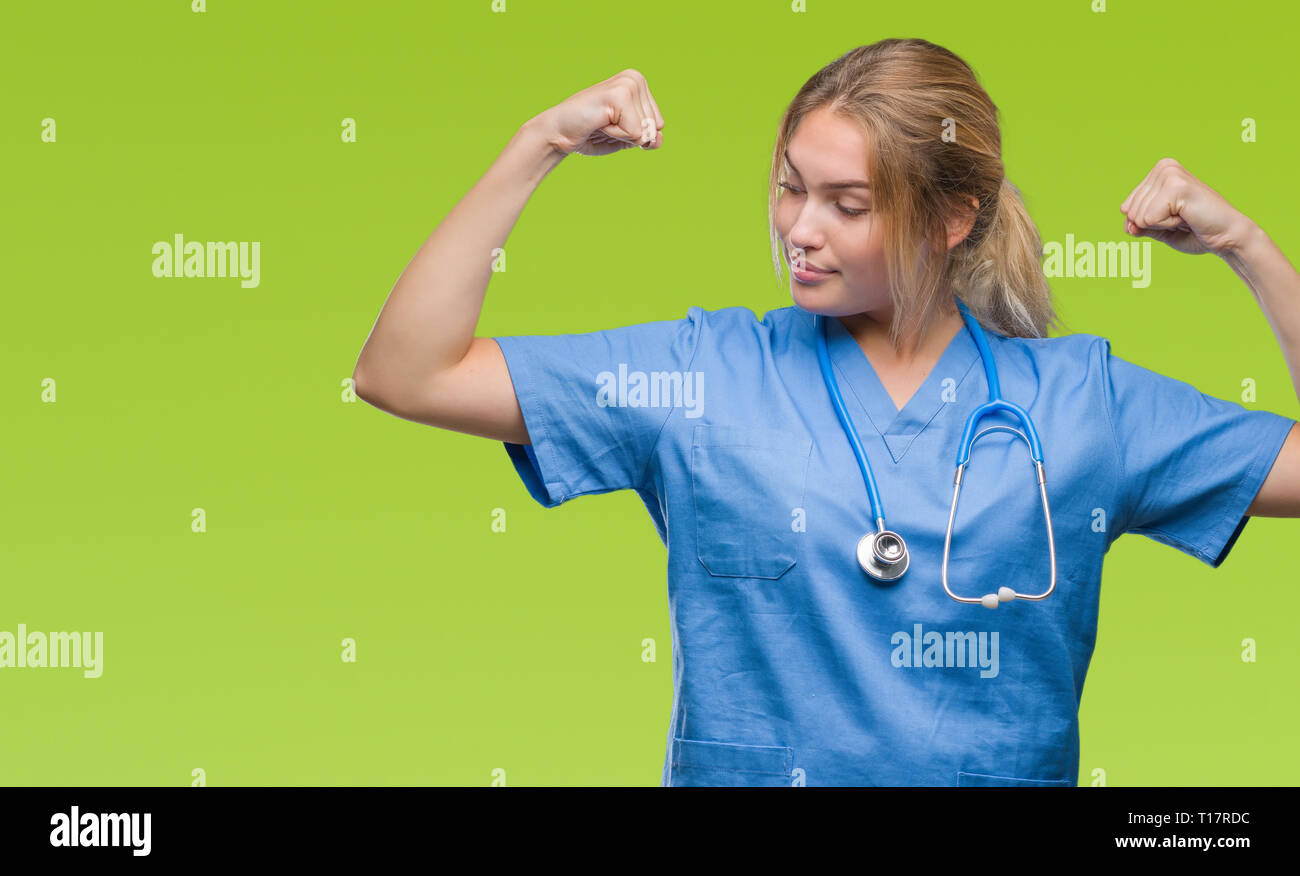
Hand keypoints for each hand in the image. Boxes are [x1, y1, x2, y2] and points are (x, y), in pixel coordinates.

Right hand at [533, 68, 664, 156]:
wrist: (559, 134)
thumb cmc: (590, 134)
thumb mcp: (626, 138)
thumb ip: (647, 138)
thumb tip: (658, 138)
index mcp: (639, 84)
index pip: (659, 124)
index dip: (635, 134)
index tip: (612, 124)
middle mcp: (635, 78)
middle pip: (654, 126)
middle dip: (630, 135)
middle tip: (605, 124)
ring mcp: (627, 84)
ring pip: (645, 130)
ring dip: (621, 135)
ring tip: (601, 122)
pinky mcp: (619, 95)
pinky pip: (634, 133)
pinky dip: (616, 135)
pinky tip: (600, 123)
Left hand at [1119, 157, 1252, 255]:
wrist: (1228, 237)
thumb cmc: (1197, 232)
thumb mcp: (1158, 228)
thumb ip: (1138, 224)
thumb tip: (1127, 224)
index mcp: (1158, 172)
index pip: (1127, 207)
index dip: (1147, 223)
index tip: (1175, 217)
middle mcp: (1164, 167)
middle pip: (1130, 211)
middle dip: (1153, 224)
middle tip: (1183, 218)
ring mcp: (1170, 174)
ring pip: (1138, 216)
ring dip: (1162, 224)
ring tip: (1186, 217)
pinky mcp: (1176, 186)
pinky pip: (1149, 219)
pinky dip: (1167, 226)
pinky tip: (1187, 217)